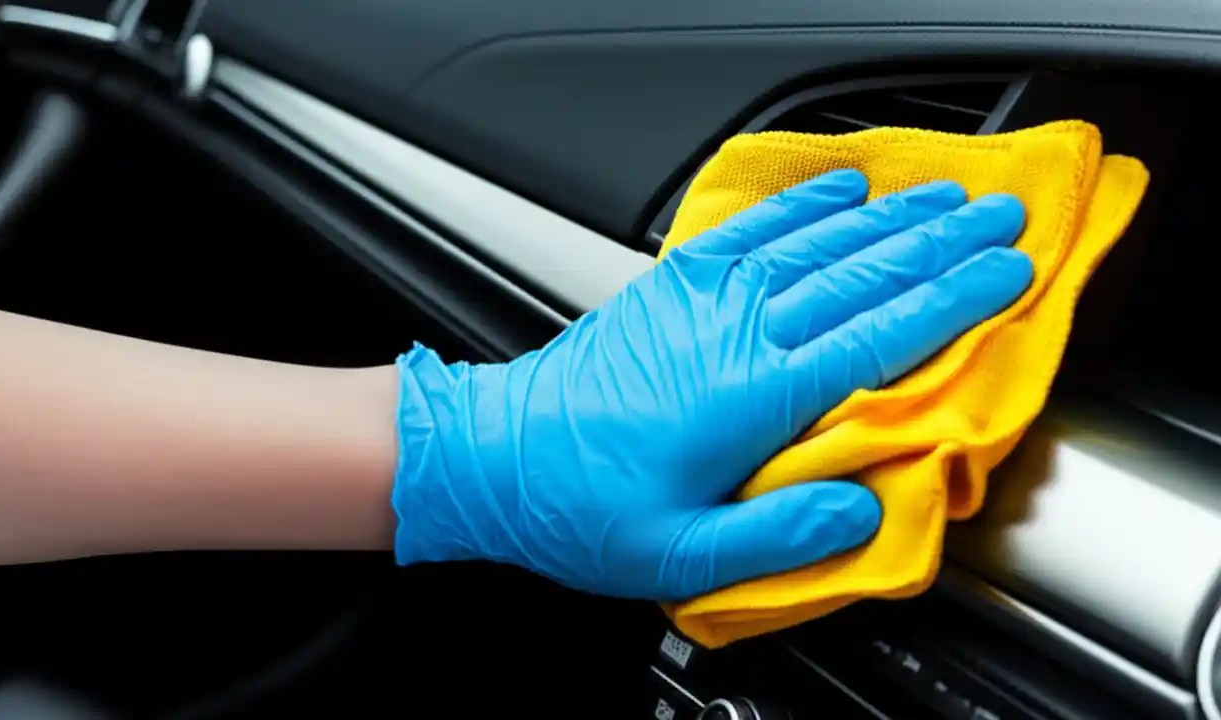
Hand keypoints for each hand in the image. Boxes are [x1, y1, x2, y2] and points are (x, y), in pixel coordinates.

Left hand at [391, 170, 1031, 599]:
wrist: (495, 456)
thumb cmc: (582, 508)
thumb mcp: (681, 555)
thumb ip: (780, 536)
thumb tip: (862, 511)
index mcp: (751, 398)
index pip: (880, 336)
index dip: (955, 300)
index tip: (1009, 273)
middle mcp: (735, 333)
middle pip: (862, 274)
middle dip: (942, 242)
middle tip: (1004, 218)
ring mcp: (701, 299)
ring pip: (817, 243)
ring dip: (890, 216)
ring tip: (947, 197)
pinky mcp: (670, 286)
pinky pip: (750, 229)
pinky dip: (802, 205)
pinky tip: (841, 190)